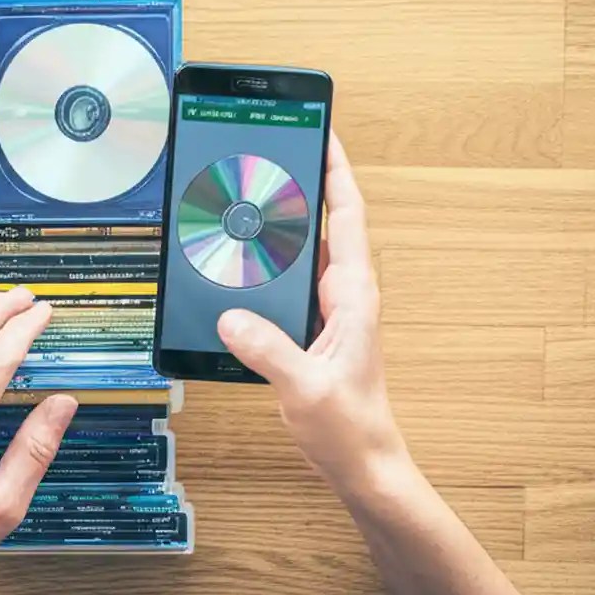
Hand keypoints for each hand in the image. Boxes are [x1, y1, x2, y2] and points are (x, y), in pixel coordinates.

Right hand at [217, 131, 405, 491]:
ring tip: (242, 203)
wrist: (362, 463)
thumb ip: (268, 350)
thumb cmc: (351, 429)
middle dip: (297, 185)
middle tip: (264, 155)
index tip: (320, 131)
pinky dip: (264, 268)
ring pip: (299, 254)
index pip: (346, 214)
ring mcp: (328, 311)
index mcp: (352, 295)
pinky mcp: (311, 330)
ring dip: (276, 229)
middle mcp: (343, 295)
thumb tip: (232, 317)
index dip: (334, 169)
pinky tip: (237, 266)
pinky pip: (285, 285)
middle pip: (320, 223)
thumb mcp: (306, 387)